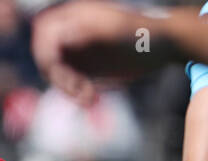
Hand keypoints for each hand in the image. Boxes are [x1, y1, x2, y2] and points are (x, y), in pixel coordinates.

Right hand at [31, 1, 164, 104]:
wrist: (162, 46)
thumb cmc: (143, 33)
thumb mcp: (117, 30)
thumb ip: (89, 32)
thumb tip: (63, 38)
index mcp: (76, 15)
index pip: (45, 33)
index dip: (46, 53)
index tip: (58, 72)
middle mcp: (72, 31)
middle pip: (46, 55)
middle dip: (57, 76)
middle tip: (78, 90)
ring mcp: (78, 50)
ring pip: (56, 72)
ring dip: (67, 88)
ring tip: (89, 98)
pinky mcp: (86, 67)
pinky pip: (70, 82)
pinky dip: (76, 93)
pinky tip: (91, 99)